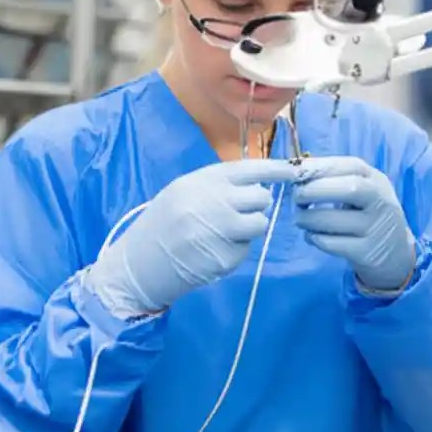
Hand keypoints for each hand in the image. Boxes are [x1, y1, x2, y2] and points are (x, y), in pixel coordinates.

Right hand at [88, 159, 298, 318]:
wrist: (138, 263)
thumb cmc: (163, 224)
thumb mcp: (184, 191)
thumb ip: (219, 185)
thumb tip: (260, 185)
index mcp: (202, 180)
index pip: (249, 169)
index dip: (276, 170)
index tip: (294, 172)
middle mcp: (211, 202)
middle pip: (260, 198)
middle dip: (255, 206)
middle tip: (236, 214)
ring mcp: (218, 231)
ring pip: (258, 224)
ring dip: (248, 230)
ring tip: (222, 234)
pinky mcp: (222, 258)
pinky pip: (245, 250)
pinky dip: (234, 252)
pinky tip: (210, 252)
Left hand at [293, 157, 416, 291]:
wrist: (396, 252)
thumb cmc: (368, 213)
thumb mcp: (363, 190)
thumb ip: (336, 179)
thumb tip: (297, 171)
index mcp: (377, 181)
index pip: (352, 166)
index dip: (322, 167)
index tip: (298, 172)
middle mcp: (381, 202)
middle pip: (350, 189)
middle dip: (315, 190)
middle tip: (297, 197)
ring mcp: (375, 228)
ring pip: (335, 220)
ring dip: (308, 218)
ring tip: (300, 219)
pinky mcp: (366, 253)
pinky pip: (332, 244)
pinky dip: (315, 238)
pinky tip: (312, 236)